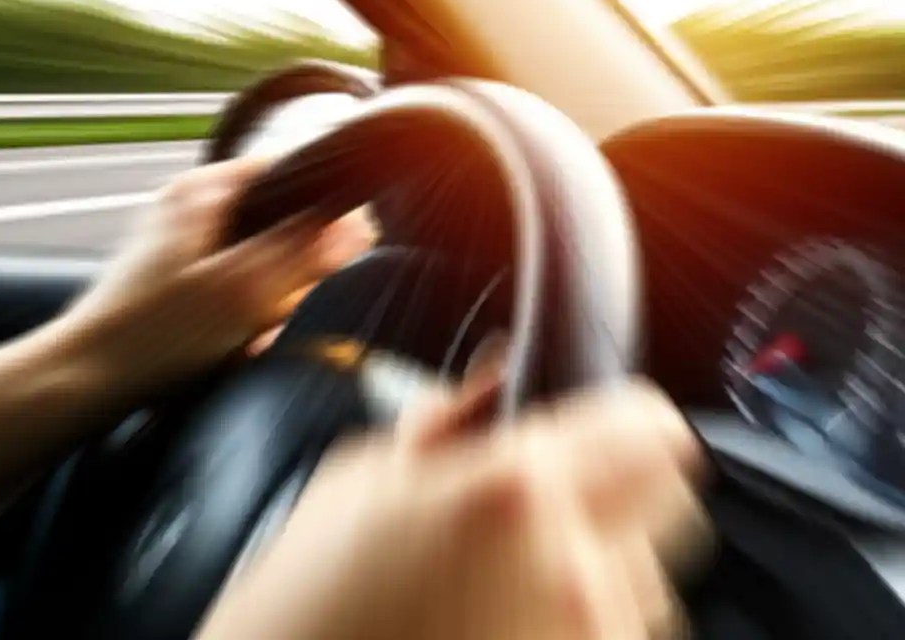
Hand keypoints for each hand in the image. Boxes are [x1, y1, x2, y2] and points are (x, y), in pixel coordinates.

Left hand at [44, 155, 374, 402]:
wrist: (85, 382)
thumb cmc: (150, 337)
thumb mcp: (245, 292)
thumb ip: (307, 252)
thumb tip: (359, 225)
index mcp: (203, 190)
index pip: (291, 171)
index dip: (326, 212)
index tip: (338, 253)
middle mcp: (191, 207)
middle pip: (280, 226)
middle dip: (287, 278)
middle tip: (270, 313)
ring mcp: (182, 245)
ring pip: (260, 268)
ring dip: (265, 308)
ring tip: (242, 339)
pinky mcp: (177, 283)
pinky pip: (235, 296)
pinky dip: (240, 324)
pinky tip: (228, 351)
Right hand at [197, 375, 711, 639]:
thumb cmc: (311, 595)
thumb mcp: (364, 475)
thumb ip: (452, 419)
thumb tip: (499, 372)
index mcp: (514, 489)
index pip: (653, 428)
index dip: (629, 416)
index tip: (610, 422)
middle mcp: (571, 570)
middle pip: (675, 497)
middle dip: (626, 487)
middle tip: (563, 499)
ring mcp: (587, 638)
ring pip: (651, 573)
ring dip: (603, 563)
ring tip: (518, 576)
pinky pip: (620, 629)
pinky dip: (583, 618)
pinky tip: (514, 618)